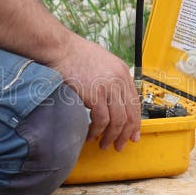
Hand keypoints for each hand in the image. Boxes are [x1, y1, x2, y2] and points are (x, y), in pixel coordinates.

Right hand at [49, 35, 140, 150]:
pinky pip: (101, 120)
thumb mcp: (102, 63)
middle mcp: (119, 80)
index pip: (135, 103)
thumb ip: (111, 80)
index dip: (135, 123)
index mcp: (123, 72)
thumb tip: (113, 102)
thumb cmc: (75, 55)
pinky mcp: (95, 94)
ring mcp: (108, 87)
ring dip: (111, 136)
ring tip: (104, 145)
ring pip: (118, 121)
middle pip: (129, 115)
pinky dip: (97, 131)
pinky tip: (91, 136)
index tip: (132, 135)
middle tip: (119, 145)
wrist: (60, 49)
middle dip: (125, 135)